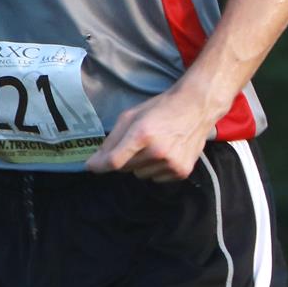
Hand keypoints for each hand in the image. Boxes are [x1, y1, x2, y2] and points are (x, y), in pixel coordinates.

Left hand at [88, 86, 215, 181]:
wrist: (196, 108)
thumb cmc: (160, 109)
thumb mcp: (131, 116)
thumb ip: (112, 140)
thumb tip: (95, 163)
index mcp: (142, 134)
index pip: (114, 161)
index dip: (99, 165)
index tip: (91, 166)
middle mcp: (157, 152)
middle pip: (125, 168)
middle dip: (124, 158)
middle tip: (136, 143)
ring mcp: (171, 163)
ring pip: (140, 175)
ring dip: (141, 164)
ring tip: (154, 146)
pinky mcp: (182, 171)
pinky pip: (156, 179)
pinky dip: (156, 169)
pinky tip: (165, 153)